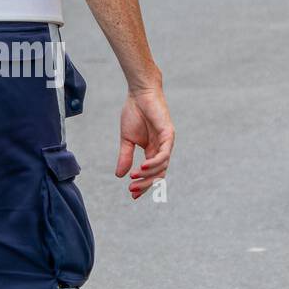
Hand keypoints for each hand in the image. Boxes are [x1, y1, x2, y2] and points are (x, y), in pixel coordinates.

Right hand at [115, 83, 174, 199]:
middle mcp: (162, 148)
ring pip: (162, 166)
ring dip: (148, 174)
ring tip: (133, 178)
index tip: (132, 194)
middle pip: (159, 173)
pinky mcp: (169, 134)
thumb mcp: (126, 140)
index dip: (143, 185)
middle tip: (132, 190)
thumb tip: (119, 175)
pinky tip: (142, 167)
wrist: (139, 93)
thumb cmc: (134, 113)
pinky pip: (164, 154)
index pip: (151, 173)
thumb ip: (125, 157)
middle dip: (146, 184)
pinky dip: (154, 163)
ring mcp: (167, 142)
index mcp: (153, 150)